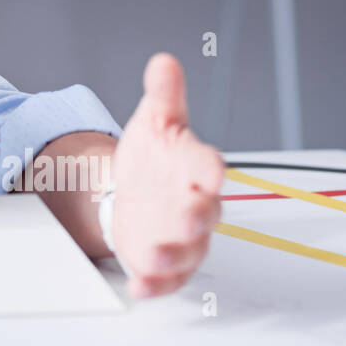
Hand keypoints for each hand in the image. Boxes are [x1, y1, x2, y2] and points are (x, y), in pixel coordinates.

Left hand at [111, 53, 223, 297]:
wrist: (135, 190)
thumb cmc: (154, 157)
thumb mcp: (154, 120)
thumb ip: (163, 94)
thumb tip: (163, 61)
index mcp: (195, 168)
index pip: (210, 165)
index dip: (211, 167)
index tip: (211, 168)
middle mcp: (195, 204)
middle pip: (205, 212)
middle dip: (197, 215)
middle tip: (189, 215)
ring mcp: (181, 236)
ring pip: (188, 250)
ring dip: (173, 254)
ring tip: (155, 255)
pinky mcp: (164, 261)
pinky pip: (166, 278)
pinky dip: (155, 284)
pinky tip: (139, 285)